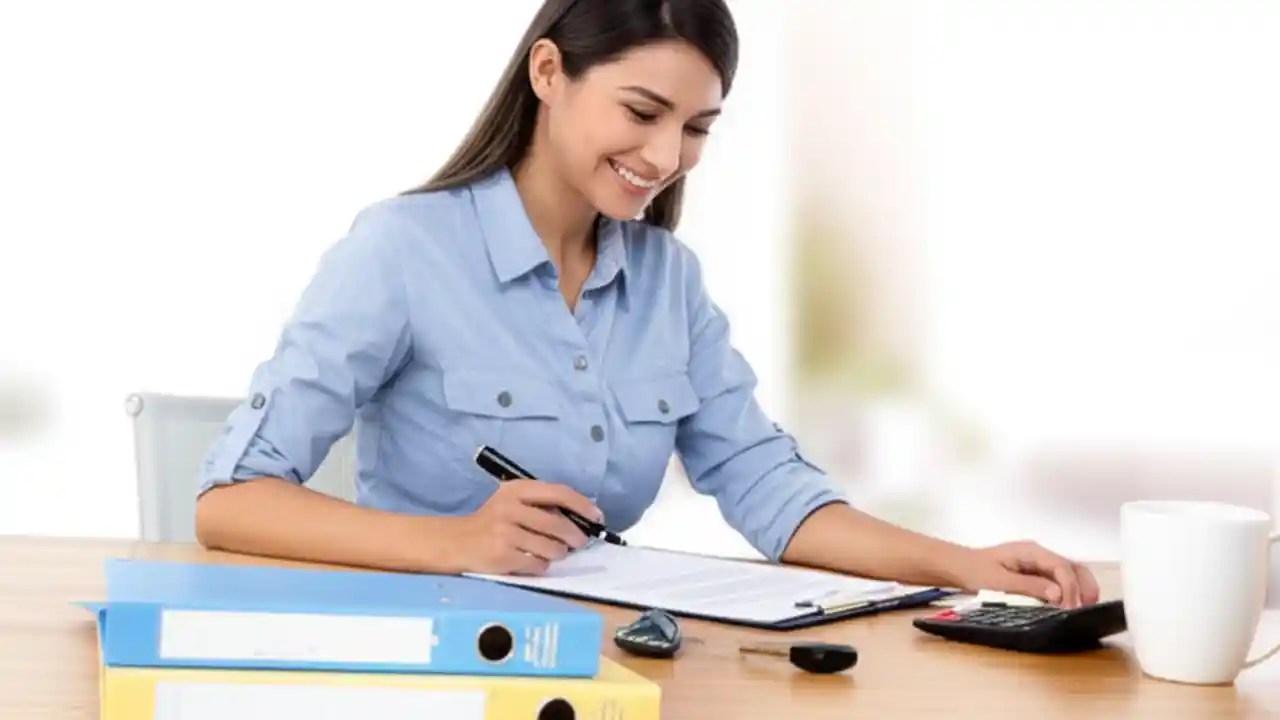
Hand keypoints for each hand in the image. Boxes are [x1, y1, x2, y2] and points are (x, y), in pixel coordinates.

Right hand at [451, 479, 600, 575]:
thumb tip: (582, 518)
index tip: (597, 517)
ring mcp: (506, 533)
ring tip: (550, 552)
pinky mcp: (503, 556)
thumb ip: (541, 505)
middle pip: (559, 524)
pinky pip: (538, 564)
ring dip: (558, 553)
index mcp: (517, 489)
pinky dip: (541, 565)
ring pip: (552, 548)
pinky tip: (531, 560)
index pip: (559, 493)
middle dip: (575, 537)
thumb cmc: (492, 521)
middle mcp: (511, 508)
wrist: (457, 542)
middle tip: (578, 543)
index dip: (583, 506)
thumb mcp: (513, 502)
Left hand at [955, 541, 1100, 608]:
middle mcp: (1039, 554)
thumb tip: (1057, 594)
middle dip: (1083, 587)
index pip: (1061, 566)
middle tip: (1086, 609)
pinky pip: (1059, 580)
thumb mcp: (1000, 582)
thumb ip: (1029, 586)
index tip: (1070, 607)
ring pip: (1069, 573)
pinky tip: (1069, 606)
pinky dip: (1068, 592)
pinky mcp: (1036, 573)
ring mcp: (1039, 563)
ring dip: (1079, 589)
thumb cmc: (975, 571)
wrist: (959, 567)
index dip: (1070, 587)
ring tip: (1083, 609)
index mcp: (1031, 551)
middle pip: (1072, 567)